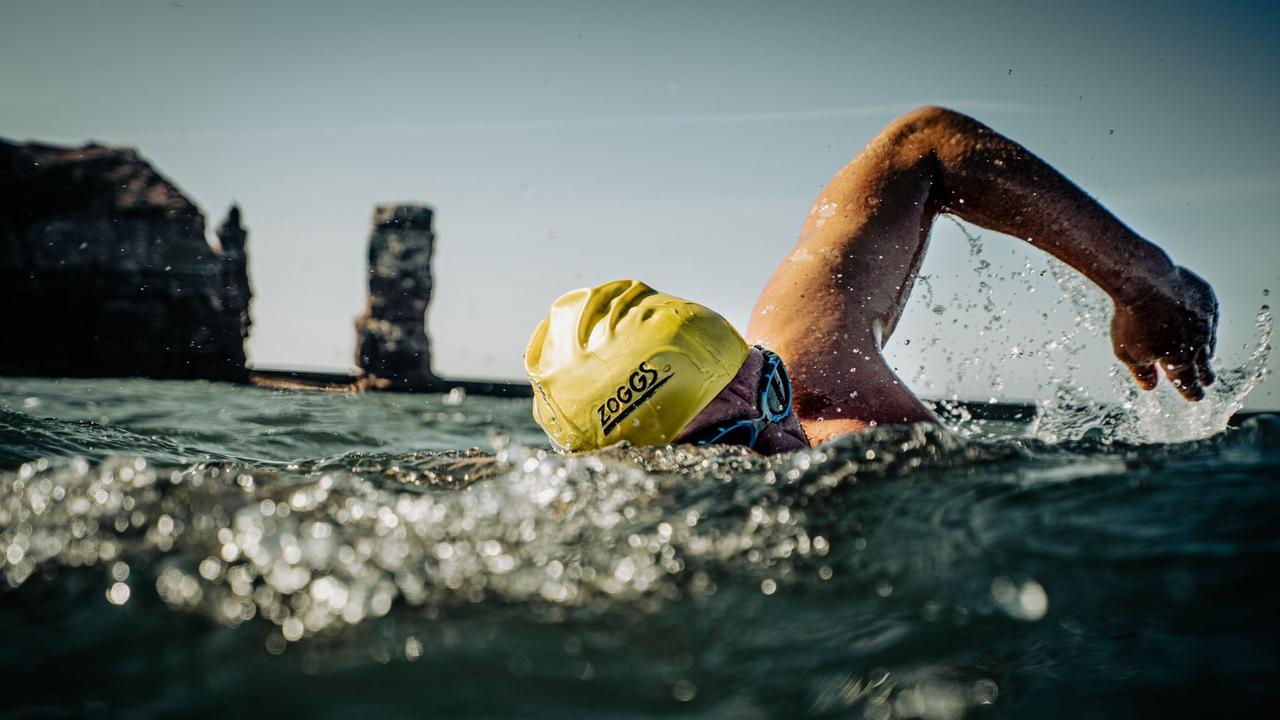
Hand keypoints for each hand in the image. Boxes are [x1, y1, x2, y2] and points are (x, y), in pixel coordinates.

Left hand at [1110, 266, 1217, 399]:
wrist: (1145, 282)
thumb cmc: (1132, 319)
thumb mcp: (1127, 353)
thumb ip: (1142, 372)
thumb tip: (1151, 386)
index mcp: (1180, 361)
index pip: (1188, 384)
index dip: (1192, 393)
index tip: (1195, 397)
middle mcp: (1199, 344)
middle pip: (1205, 367)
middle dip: (1204, 376)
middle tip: (1206, 381)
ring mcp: (1206, 322)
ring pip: (1209, 342)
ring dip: (1204, 351)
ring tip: (1202, 356)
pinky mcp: (1208, 301)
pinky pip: (1209, 317)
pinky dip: (1203, 324)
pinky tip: (1198, 325)